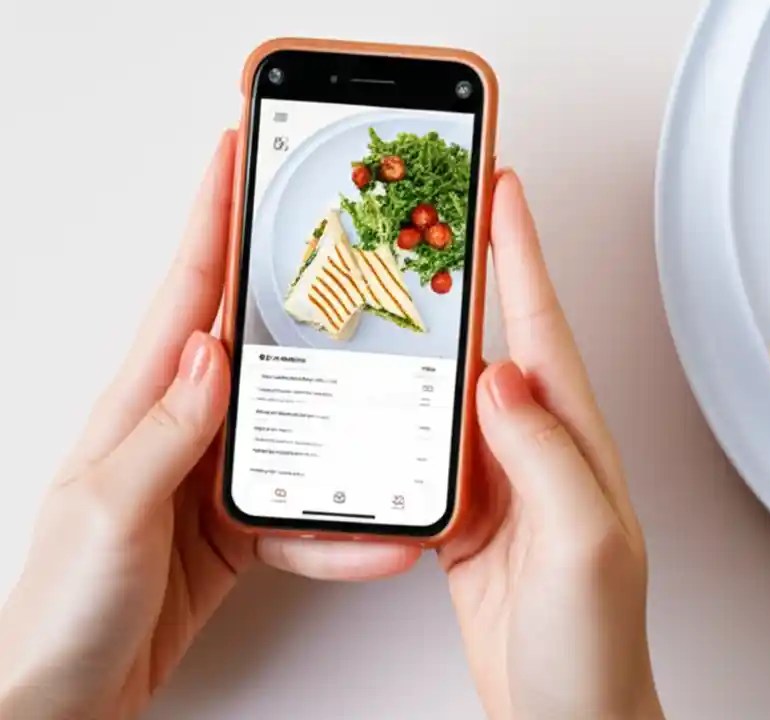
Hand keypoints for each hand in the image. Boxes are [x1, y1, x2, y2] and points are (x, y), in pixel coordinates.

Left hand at [0, 132, 421, 718]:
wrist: (65, 697)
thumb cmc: (64, 602)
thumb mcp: (109, 507)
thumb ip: (169, 432)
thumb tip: (215, 353)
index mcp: (140, 403)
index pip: (187, 291)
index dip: (214, 216)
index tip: (243, 153)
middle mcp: (181, 427)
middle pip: (256, 338)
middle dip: (304, 286)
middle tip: (358, 244)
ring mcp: (213, 476)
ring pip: (301, 425)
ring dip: (352, 422)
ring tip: (403, 409)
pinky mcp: (239, 527)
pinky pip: (308, 511)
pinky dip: (347, 527)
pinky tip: (378, 538)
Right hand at [438, 172, 662, 719]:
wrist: (570, 717)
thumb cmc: (595, 648)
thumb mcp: (583, 544)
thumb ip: (546, 458)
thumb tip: (500, 378)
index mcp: (576, 444)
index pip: (541, 329)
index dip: (520, 254)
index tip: (499, 187)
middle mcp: (544, 451)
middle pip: (500, 339)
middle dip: (473, 269)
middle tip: (438, 210)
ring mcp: (507, 482)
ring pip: (461, 387)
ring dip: (436, 331)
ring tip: (401, 278)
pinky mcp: (472, 518)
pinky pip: (435, 445)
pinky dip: (408, 408)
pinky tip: (384, 391)